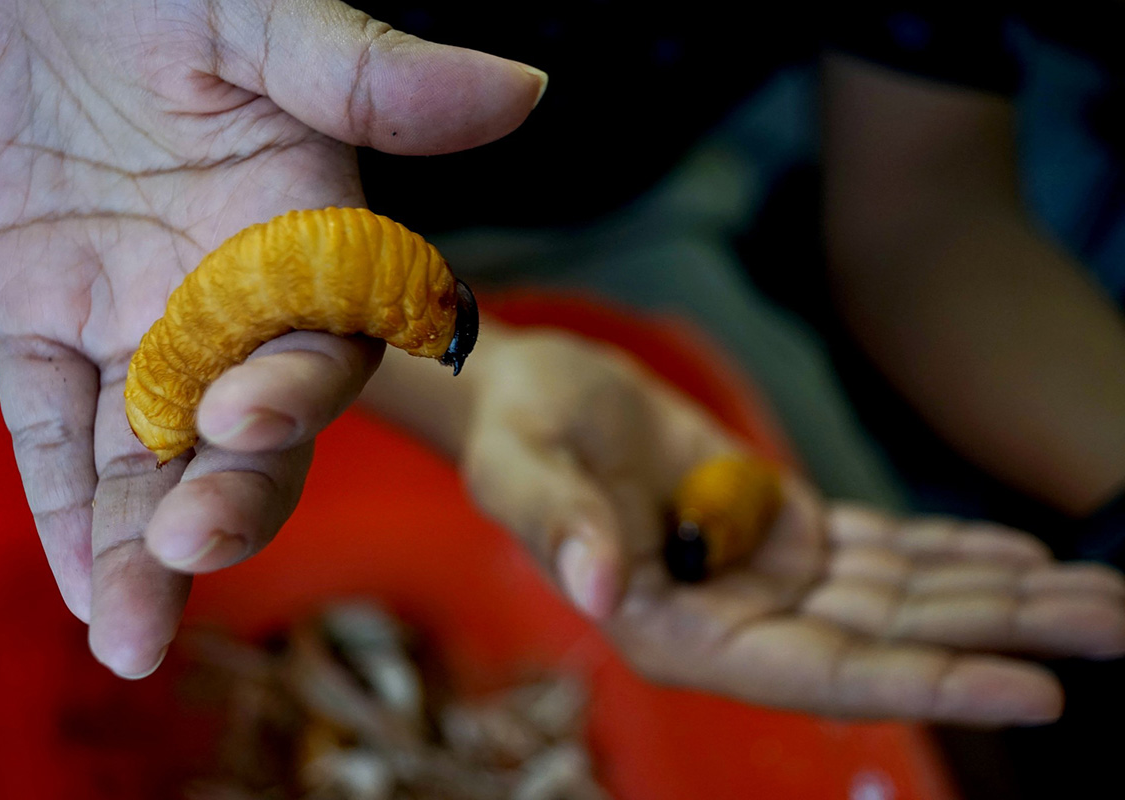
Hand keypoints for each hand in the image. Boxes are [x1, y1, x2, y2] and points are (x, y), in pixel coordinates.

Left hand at [0, 0, 544, 676]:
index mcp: (305, 237)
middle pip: (249, 428)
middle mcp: (236, 297)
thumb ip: (378, 81)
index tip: (245, 419)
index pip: (325, 340)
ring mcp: (142, 315)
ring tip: (128, 634)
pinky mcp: (50, 315)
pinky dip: (61, 497)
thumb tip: (527, 89)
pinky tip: (81, 583)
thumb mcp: (263, 21)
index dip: (297, 387)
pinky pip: (55, 420)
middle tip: (183, 556)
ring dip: (137, 540)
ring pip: (149, 449)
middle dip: (224, 496)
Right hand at [437, 327, 1124, 725]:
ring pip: (900, 597)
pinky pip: (882, 550)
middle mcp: (735, 620)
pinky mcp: (786, 531)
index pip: (816, 671)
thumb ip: (562, 526)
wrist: (535, 392)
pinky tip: (1021, 553)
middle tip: (1115, 621)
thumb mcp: (525, 468)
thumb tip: (601, 584)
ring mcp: (768, 578)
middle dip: (997, 636)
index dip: (923, 682)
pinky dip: (951, 550)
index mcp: (674, 629)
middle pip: (885, 640)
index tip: (1031, 686)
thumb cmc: (519, 431)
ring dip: (997, 596)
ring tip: (1103, 593)